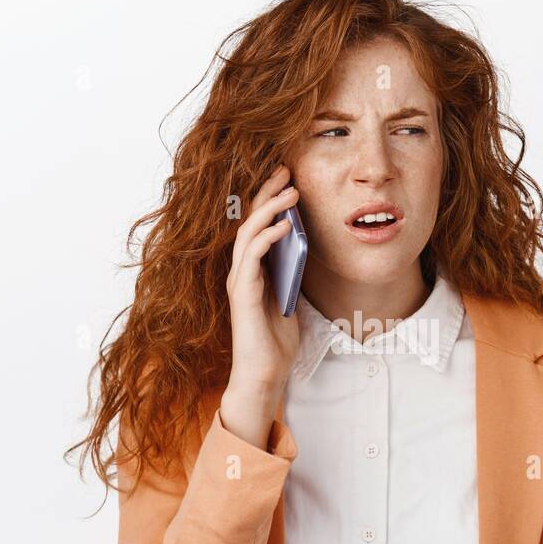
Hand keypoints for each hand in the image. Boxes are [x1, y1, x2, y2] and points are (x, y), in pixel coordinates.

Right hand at [220, 164, 302, 447]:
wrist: (265, 373)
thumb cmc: (277, 340)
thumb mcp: (290, 296)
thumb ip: (291, 272)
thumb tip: (304, 243)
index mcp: (252, 270)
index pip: (258, 226)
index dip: (270, 200)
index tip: (287, 178)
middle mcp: (241, 271)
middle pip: (250, 221)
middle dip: (267, 193)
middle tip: (285, 170)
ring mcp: (239, 281)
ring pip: (249, 234)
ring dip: (270, 210)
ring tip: (291, 192)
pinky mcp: (242, 294)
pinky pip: (252, 258)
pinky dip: (268, 238)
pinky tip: (287, 225)